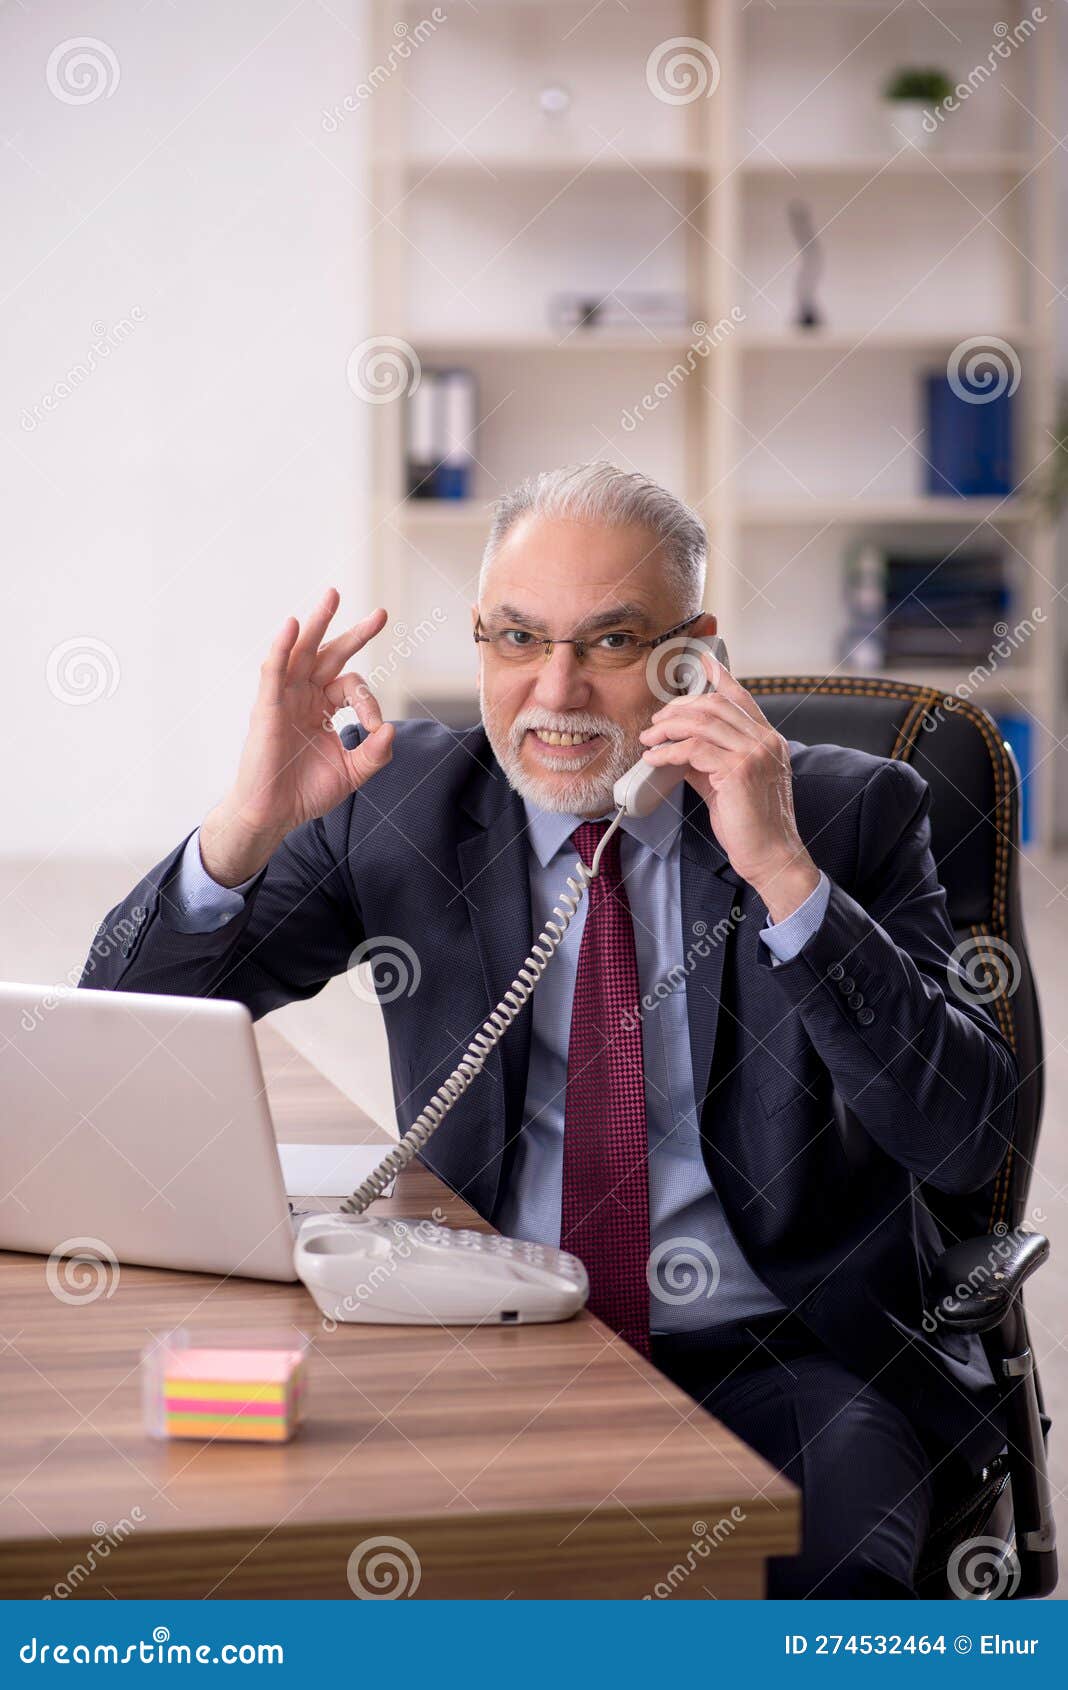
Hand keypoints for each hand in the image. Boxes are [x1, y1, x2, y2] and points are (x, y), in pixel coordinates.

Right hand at [199, 590, 392, 885]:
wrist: (273, 815)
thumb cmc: (305, 793)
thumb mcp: (352, 773)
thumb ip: (375, 754)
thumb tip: (390, 729)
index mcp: (323, 707)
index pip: (353, 688)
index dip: (370, 703)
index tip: (374, 730)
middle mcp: (304, 696)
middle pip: (330, 654)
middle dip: (355, 633)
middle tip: (381, 615)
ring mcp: (284, 698)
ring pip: (302, 652)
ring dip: (317, 623)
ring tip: (333, 596)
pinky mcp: (267, 707)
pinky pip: (273, 670)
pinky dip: (281, 647)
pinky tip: (293, 626)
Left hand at [637, 651, 819, 920]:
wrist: (771, 856)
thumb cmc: (752, 825)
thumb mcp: (728, 784)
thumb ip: (709, 760)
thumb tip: (679, 747)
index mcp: (768, 741)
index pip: (742, 698)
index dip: (721, 677)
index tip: (704, 661)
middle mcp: (765, 741)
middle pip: (715, 705)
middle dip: (678, 709)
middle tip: (656, 721)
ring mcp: (754, 753)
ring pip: (702, 722)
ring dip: (668, 727)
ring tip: (649, 738)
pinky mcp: (738, 770)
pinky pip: (693, 749)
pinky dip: (668, 751)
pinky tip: (655, 758)